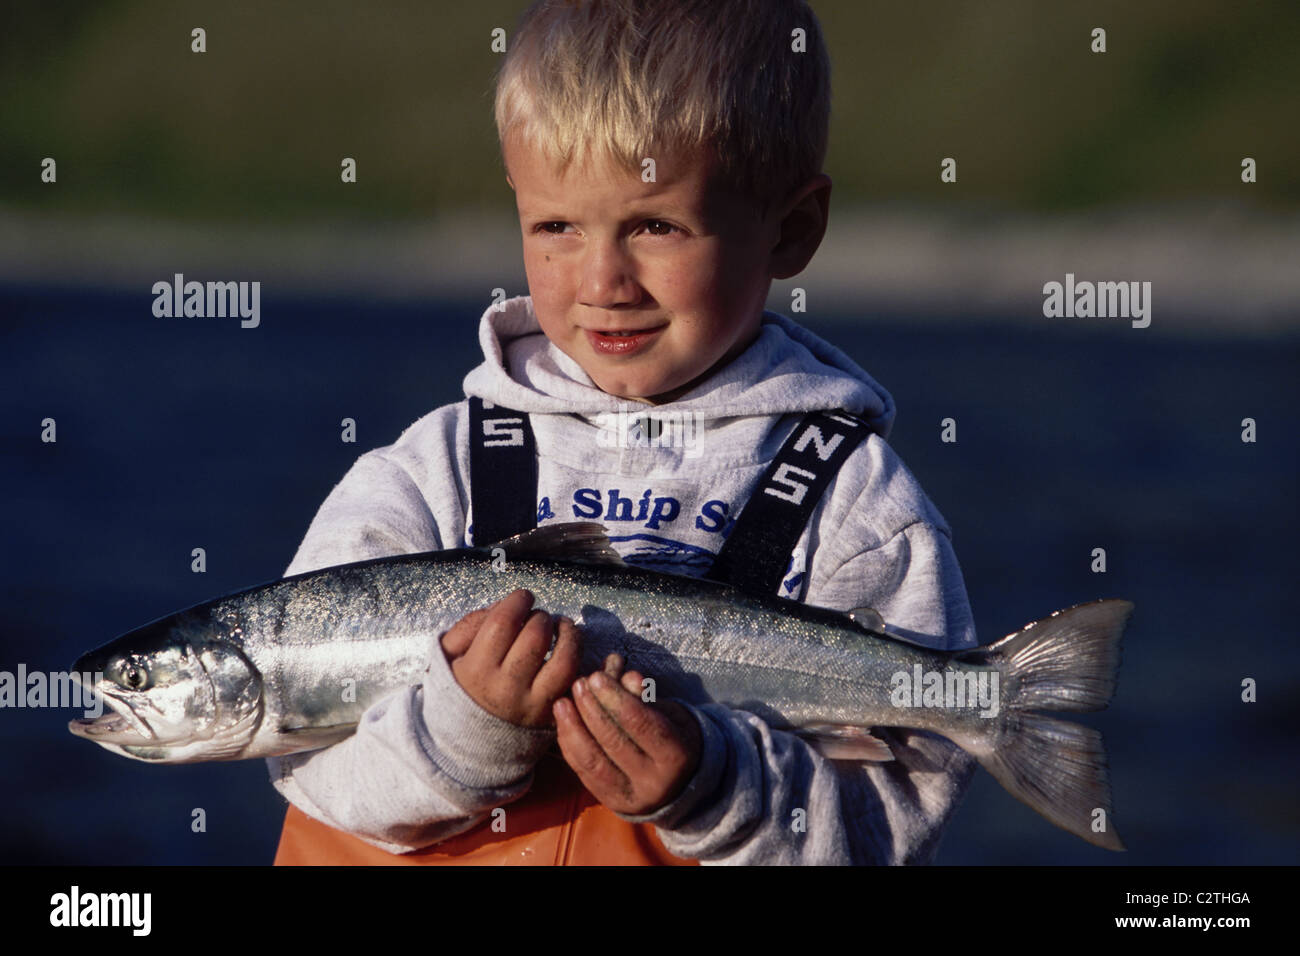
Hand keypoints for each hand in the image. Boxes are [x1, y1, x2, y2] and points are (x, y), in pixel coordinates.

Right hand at [439, 589, 579, 727]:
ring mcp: (531, 704)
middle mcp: (505, 688)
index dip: (518, 601)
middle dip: (540, 616)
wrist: (467, 741)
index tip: (522, 597)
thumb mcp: (449, 657)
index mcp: (475, 670)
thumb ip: (469, 626)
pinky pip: (572, 682)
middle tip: (537, 616)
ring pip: (563, 661)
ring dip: (569, 635)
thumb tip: (505, 605)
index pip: (503, 623)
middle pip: (535, 636)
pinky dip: (577, 660)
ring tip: (562, 626)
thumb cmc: (461, 687)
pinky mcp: (550, 715)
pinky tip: (569, 648)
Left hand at [554, 654, 702, 815]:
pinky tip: (563, 724)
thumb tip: (627, 676)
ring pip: (594, 761)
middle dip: (591, 710)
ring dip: (573, 729)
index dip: (616, 699)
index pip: (642, 724)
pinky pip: (584, 773)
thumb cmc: (671, 735)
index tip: (597, 676)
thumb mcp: (670, 713)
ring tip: (562, 703)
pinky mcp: (609, 801)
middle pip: (615, 742)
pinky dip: (569, 746)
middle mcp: (654, 782)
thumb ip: (646, 697)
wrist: (677, 783)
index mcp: (675, 756)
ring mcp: (630, 797)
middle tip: (578, 685)